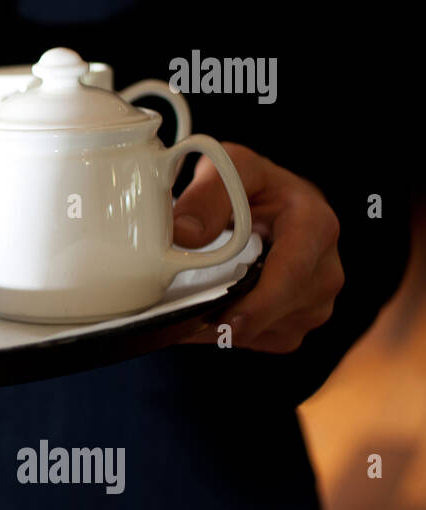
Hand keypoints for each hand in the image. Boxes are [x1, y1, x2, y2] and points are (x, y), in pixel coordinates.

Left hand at [173, 143, 343, 352]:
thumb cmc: (251, 184)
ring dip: (227, 326)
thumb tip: (185, 234)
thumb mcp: (229, 168)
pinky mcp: (298, 321)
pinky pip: (263, 341)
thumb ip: (207, 195)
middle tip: (184, 316)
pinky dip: (230, 333)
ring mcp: (317, 301)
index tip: (227, 321)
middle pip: (282, 309)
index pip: (293, 273)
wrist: (267, 202)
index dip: (261, 302)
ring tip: (191, 307)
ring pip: (269, 331)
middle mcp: (326, 269)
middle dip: (233, 316)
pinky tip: (207, 314)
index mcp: (316, 225)